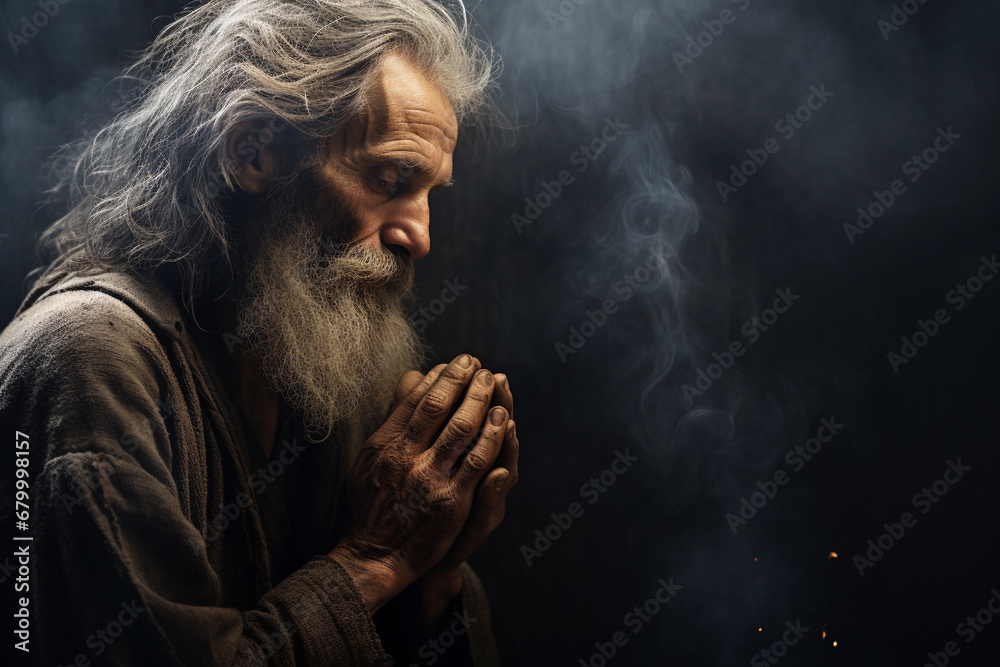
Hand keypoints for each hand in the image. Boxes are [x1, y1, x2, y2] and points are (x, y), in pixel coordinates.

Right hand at [330, 354, 508, 611]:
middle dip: (462, 379)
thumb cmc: (370, 503)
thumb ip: (394, 416)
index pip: (416, 399)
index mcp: (385, 444)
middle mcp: (405, 457)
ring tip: (495, 381)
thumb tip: (412, 374)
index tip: (456, 362)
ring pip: (461, 428)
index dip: (439, 376)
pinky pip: (477, 462)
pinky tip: (504, 420)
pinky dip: (493, 437)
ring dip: (481, 400)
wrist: (373, 556)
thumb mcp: (370, 457)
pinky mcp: (452, 501)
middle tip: (478, 363)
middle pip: (439, 406)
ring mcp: (429, 479)